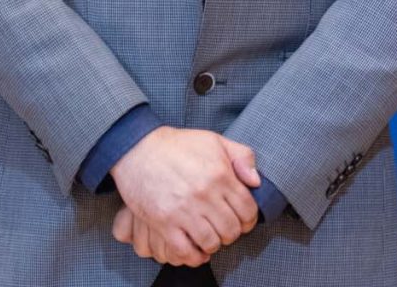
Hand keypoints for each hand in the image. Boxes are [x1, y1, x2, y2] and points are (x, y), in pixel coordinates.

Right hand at [110, 127, 260, 262]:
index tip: (244, 221)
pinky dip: (194, 255)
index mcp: (221, 175)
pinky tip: (196, 249)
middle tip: (227, 230)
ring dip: (215, 244)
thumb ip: (242, 157)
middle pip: (231, 229)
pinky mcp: (163, 222)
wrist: (139, 149)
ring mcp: (184, 210)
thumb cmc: (179, 145)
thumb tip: (256, 182)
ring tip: (212, 238)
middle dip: (233, 233)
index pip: (247, 209)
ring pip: (211, 242)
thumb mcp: (216, 141)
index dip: (249, 220)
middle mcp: (205, 195)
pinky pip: (184, 250)